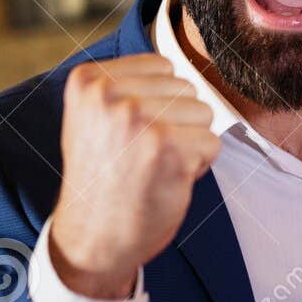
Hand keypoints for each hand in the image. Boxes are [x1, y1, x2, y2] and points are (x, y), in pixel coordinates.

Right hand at [49, 55, 220, 299]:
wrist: (93, 235)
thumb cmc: (106, 174)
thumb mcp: (98, 116)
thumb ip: (131, 85)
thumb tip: (188, 68)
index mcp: (89, 79)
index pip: (163, 67)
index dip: (159, 102)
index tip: (128, 133)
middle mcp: (110, 94)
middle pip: (187, 88)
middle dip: (177, 122)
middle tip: (142, 154)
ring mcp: (138, 119)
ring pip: (204, 114)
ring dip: (189, 143)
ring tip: (154, 165)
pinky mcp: (167, 147)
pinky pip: (213, 143)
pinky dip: (199, 165)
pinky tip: (166, 180)